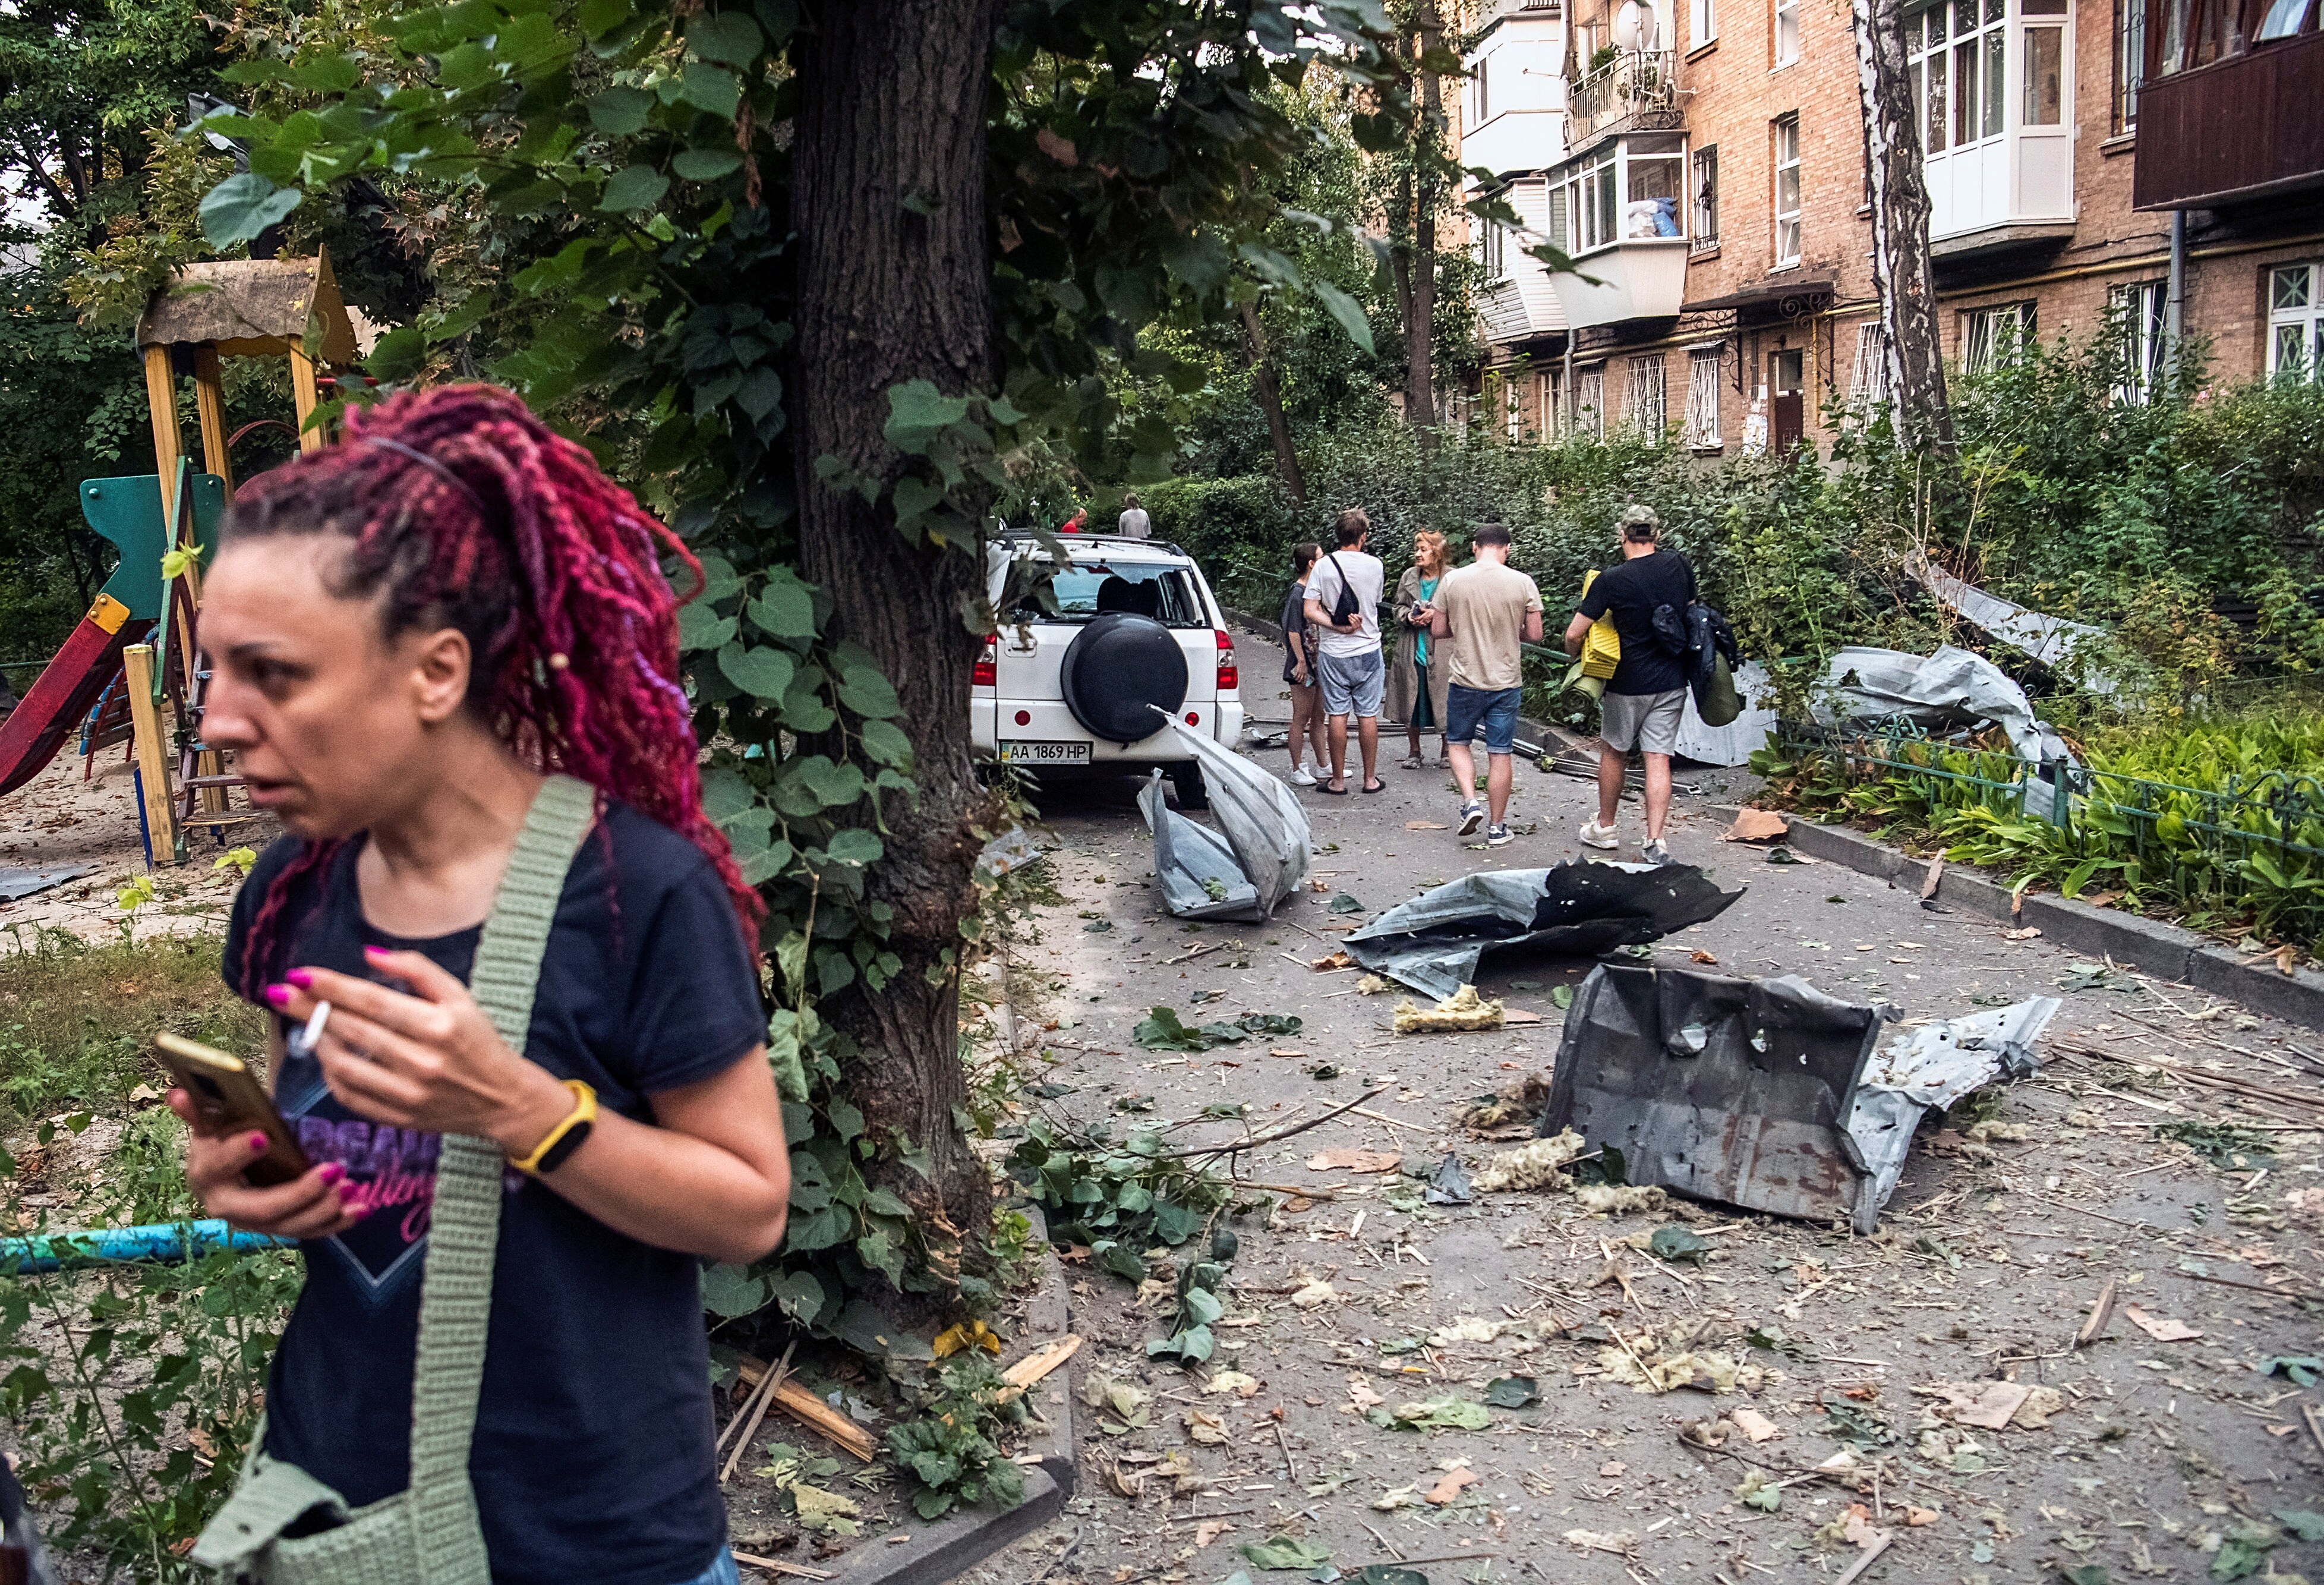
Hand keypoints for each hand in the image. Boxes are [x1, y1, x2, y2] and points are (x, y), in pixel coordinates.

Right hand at [170, 1091, 362, 1238]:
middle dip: (298, 1193)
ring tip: (351, 1188)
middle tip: (332, 1171)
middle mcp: (227, 1206)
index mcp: (206, 1174)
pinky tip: (360, 1209)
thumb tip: (177, 1094)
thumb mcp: (212, 1121)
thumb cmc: (224, 1137)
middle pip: (261, 1209)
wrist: (232, 1166)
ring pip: (289, 1226)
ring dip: (323, 1210)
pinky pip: (310, 1231)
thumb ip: (201, 1110)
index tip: (263, 1136)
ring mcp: (255, 1222)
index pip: (218, 1167)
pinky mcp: (282, 1227)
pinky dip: (336, 1222)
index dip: (237, 1153)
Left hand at [265, 948, 573, 1158]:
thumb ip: (418, 970)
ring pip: (343, 1064)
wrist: (503, 1099)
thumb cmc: (479, 1042)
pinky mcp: (398, 1119)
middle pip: (351, 1029)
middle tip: (283, 993)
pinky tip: (329, 1056)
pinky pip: (349, 1096)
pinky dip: (331, 1074)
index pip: (372, 1000)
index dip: (331, 986)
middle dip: (310, 1008)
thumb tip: (369, 954)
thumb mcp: (461, 996)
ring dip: (318, 1041)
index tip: (300, 974)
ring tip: (309, 1025)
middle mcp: (423, 1061)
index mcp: (440, 1025)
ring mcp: (408, 1094)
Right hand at [1292, 666, 1308, 684]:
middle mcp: (1303, 673)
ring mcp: (1300, 672)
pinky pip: (1296, 675)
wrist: (1302, 662)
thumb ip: (1305, 672)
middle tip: (1298, 682)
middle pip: (1301, 679)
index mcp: (1306, 673)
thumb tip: (1304, 675)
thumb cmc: (1304, 665)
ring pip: (1298, 678)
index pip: (1305, 678)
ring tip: (1295, 679)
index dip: (1304, 681)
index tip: (1303, 683)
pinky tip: (1293, 677)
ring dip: (1296, 679)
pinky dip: (1294, 677)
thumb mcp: (1306, 669)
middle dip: (1300, 681)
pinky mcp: (1298, 671)